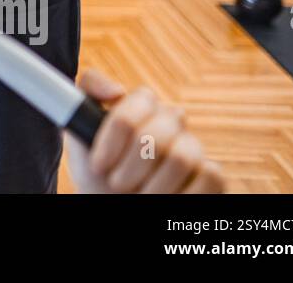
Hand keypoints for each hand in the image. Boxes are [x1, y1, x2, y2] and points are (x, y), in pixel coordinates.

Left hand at [65, 69, 224, 193]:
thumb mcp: (80, 135)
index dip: (113, 138)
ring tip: (138, 197)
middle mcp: (171, 121)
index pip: (138, 102)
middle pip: (156, 136)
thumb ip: (85, 98)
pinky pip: (212, 177)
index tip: (99, 164)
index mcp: (142, 105)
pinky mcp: (210, 175)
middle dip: (130, 168)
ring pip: (182, 158)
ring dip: (154, 187)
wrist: (111, 203)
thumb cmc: (97, 169)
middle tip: (116, 184)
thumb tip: (116, 90)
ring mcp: (192, 147)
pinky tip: (166, 201)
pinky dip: (185, 196)